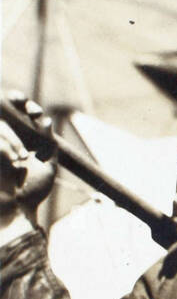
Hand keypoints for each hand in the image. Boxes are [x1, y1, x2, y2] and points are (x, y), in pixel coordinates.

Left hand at [0, 95, 56, 223]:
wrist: (16, 202)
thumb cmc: (3, 180)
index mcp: (10, 137)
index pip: (11, 115)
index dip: (11, 104)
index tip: (6, 96)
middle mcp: (24, 139)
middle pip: (25, 115)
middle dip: (23, 104)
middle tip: (17, 98)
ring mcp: (37, 147)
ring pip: (38, 124)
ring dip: (35, 114)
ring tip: (33, 112)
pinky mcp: (50, 156)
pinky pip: (49, 139)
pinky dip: (47, 129)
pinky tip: (44, 123)